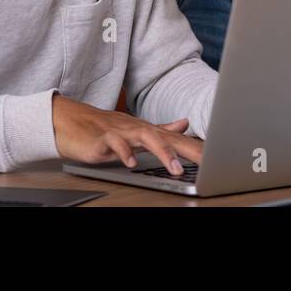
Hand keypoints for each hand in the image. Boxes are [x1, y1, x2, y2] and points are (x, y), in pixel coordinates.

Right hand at [51, 94, 202, 176]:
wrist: (71, 122)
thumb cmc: (104, 129)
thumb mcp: (137, 130)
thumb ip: (162, 129)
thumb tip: (184, 123)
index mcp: (148, 130)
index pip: (178, 139)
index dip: (198, 147)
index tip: (219, 157)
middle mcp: (138, 128)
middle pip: (168, 137)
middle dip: (188, 149)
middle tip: (207, 162)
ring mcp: (121, 131)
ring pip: (145, 137)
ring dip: (162, 152)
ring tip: (174, 168)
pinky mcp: (103, 138)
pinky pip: (115, 143)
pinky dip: (124, 153)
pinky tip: (131, 163)